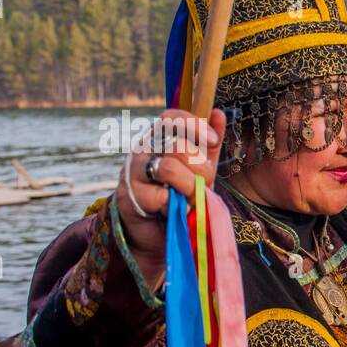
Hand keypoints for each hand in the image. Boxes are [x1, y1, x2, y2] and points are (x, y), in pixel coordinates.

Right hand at [116, 108, 225, 284]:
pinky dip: (175, 207)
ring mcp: (132, 172)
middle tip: (205, 184)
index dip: (194, 125)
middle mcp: (143, 150)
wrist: (158, 234)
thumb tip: (217, 112)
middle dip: (200, 168)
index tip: (213, 140)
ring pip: (167, 168)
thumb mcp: (200, 170)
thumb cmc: (179, 197)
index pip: (170, 118)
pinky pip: (159, 196)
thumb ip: (209, 145)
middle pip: (177, 146)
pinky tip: (174, 212)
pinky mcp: (129, 197)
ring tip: (192, 200)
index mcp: (159, 139)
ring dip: (189, 187)